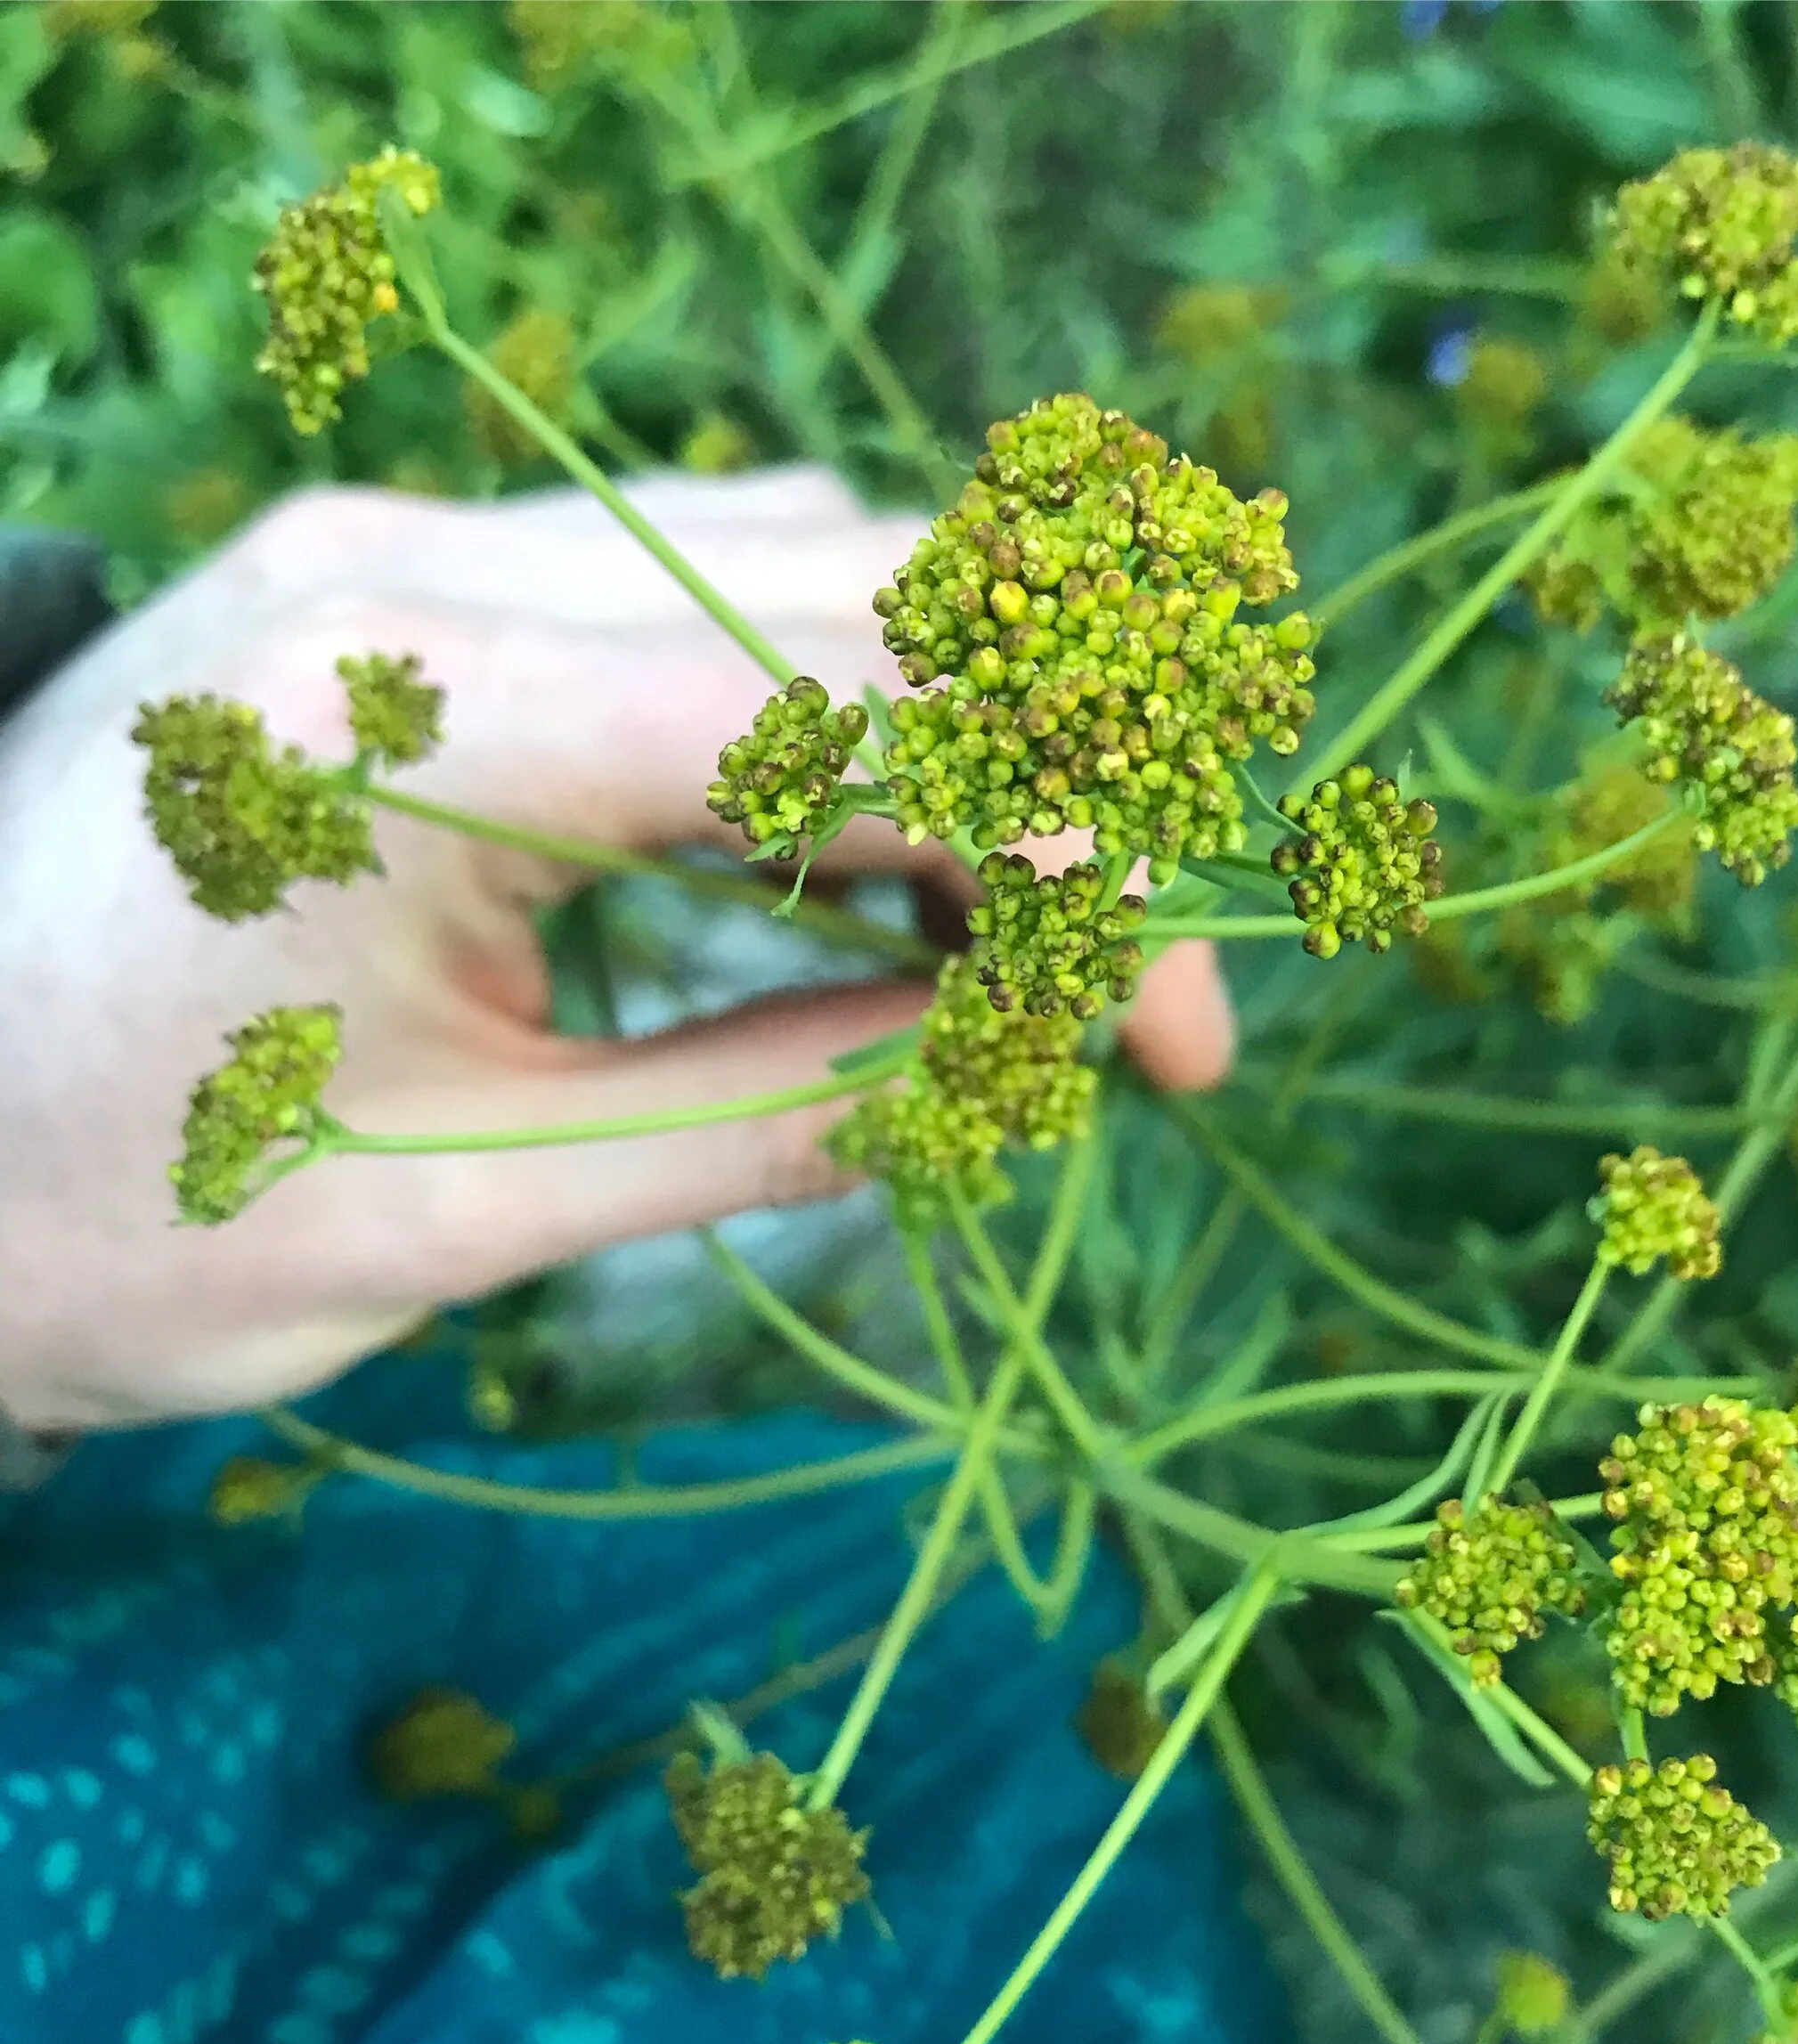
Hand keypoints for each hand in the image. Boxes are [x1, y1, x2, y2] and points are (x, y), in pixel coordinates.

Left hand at [0, 469, 1233, 1430]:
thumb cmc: (112, 1223)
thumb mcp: (466, 1212)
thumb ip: (772, 1117)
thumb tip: (1028, 1068)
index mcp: (423, 714)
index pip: (852, 713)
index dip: (1068, 858)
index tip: (1169, 1034)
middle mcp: (421, 561)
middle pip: (860, 591)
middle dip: (1048, 794)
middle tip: (1124, 1007)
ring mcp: (405, 551)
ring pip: (796, 561)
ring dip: (950, 742)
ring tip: (1002, 954)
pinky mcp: (404, 592)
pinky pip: (689, 595)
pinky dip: (826, 720)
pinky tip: (859, 864)